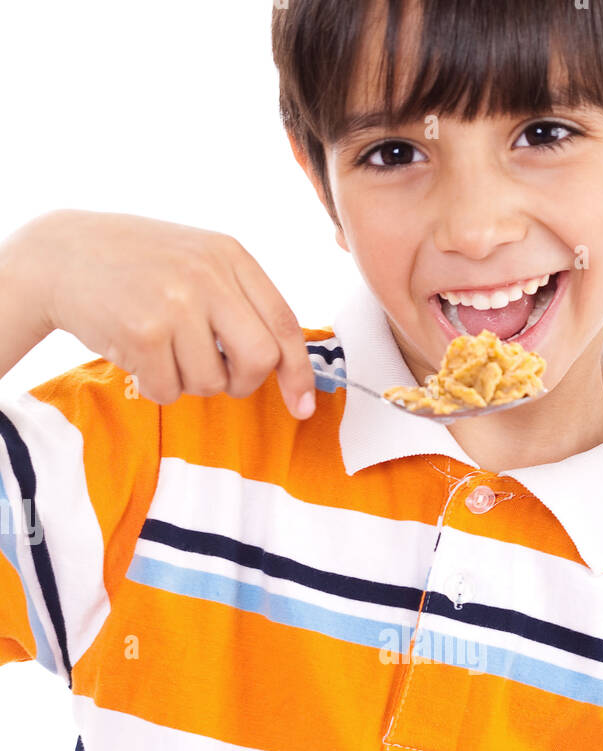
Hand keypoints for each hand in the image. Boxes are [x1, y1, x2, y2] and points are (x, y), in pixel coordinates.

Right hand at [15, 208, 316, 417]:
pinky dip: (155, 386)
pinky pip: (169, 391)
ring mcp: (176, 303)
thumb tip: (284, 364)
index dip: (299, 372)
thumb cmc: (137, 266)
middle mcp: (209, 276)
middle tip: (217, 375)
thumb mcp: (198, 261)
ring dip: (188, 382)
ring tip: (162, 349)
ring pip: (211, 382)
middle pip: (260, 360)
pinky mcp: (144, 332)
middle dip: (243, 382)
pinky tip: (137, 354)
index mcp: (231, 256)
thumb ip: (240, 301)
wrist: (62, 253)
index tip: (302, 406)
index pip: (285, 324)